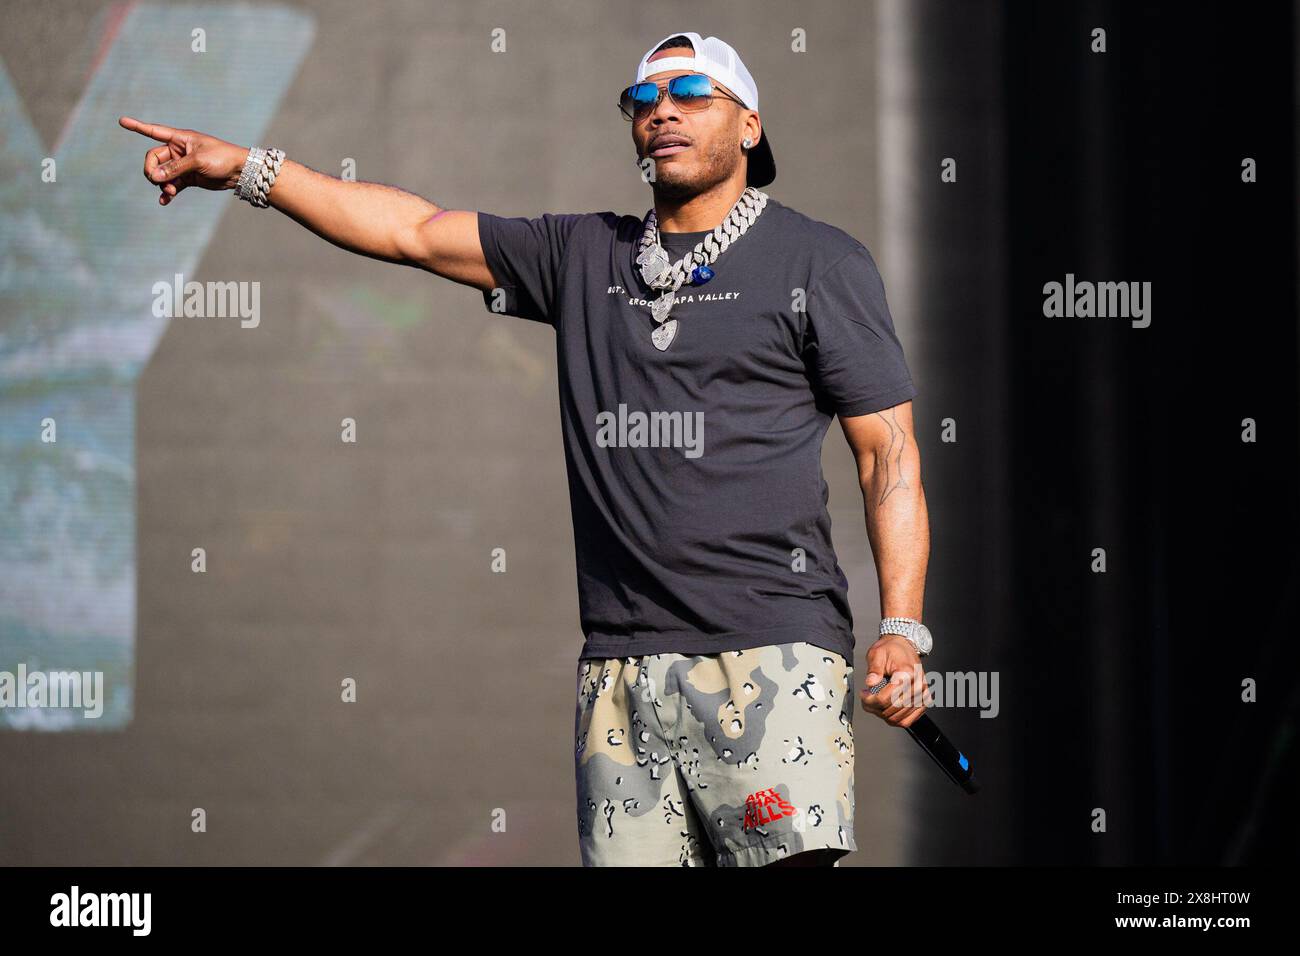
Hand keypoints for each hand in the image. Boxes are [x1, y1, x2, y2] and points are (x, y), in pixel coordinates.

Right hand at [118, 116, 249, 205]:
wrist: (239, 172)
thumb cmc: (221, 158)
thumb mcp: (198, 161)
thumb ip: (175, 168)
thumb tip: (155, 177)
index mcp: (180, 138)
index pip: (154, 131)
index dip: (137, 127)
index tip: (121, 121)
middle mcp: (178, 150)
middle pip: (154, 160)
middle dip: (153, 171)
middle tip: (158, 182)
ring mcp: (182, 165)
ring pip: (162, 174)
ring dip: (162, 184)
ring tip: (169, 192)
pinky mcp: (188, 178)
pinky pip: (172, 185)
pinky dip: (168, 192)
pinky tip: (165, 201)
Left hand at [860, 634, 929, 727]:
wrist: (904, 645)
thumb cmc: (891, 649)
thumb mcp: (877, 654)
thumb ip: (874, 669)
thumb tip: (870, 683)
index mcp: (906, 673)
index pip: (886, 698)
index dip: (870, 700)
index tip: (863, 695)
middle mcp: (917, 685)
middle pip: (892, 710)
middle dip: (874, 708)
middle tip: (866, 700)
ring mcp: (922, 694)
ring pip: (899, 718)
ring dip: (883, 715)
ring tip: (875, 705)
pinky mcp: (923, 701)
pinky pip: (909, 720)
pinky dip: (896, 719)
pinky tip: (887, 710)